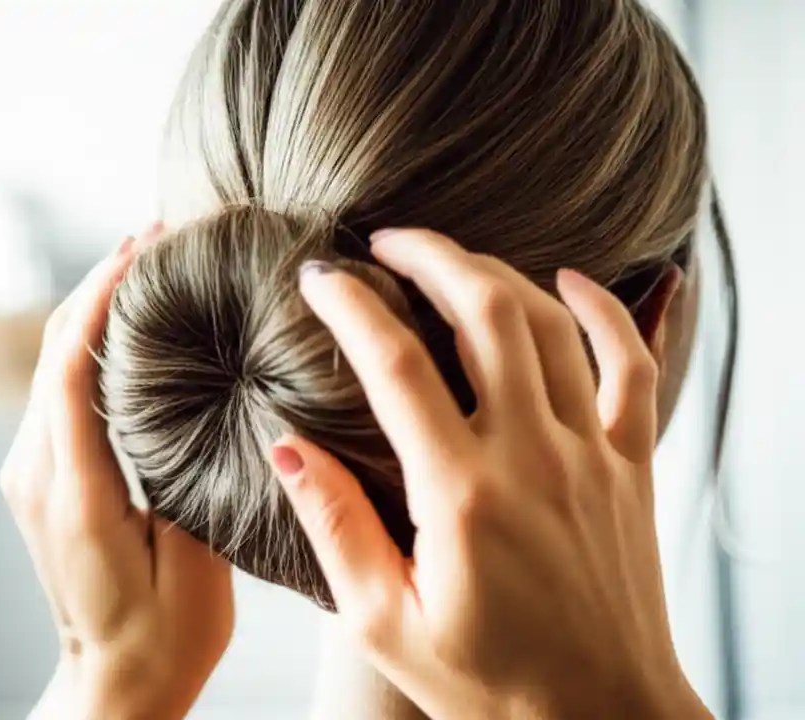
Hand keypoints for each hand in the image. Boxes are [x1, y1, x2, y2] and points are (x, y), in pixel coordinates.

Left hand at [0, 227, 233, 719]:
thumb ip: (190, 478)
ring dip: (95, 307)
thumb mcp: (195, 569)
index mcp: (74, 493)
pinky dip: (89, 344)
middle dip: (100, 282)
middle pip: (53, 350)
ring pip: (52, 364)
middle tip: (158, 232)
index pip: (69, 368)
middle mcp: (37, 473)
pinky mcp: (40, 477)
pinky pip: (58, 390)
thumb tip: (196, 398)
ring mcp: (30, 473)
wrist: (111, 686)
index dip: (102, 295)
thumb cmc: (162, 640)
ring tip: (151, 261)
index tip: (143, 244)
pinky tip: (131, 322)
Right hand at [272, 229, 710, 718]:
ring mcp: (590, 456)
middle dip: (431, 257)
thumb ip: (335, 528)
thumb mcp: (384, 624)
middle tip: (385, 239)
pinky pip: (633, 366)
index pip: (394, 365)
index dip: (349, 306)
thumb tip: (286, 447)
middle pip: (485, 314)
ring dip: (497, 273)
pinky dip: (604, 312)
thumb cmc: (488, 684)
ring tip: (450, 257)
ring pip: (552, 325)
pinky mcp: (629, 468)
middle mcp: (532, 458)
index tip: (317, 277)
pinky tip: (569, 283)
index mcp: (461, 495)